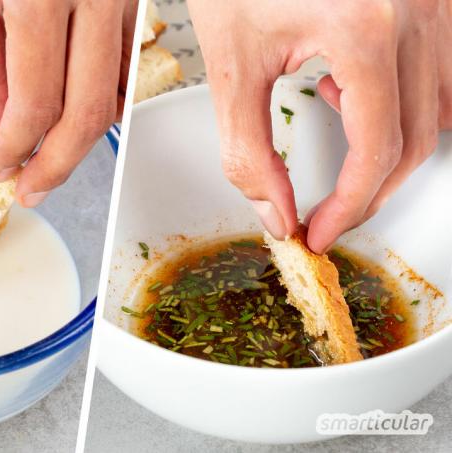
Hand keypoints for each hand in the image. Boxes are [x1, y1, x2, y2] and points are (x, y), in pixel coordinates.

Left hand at [0, 0, 136, 206]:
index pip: (36, 102)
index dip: (16, 147)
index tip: (2, 167)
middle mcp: (94, 1)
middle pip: (87, 113)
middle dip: (57, 165)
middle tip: (33, 187)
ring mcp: (122, 7)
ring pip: (115, 100)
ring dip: (82, 138)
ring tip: (51, 153)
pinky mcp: (136, 10)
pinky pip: (130, 75)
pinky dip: (108, 104)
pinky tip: (79, 112)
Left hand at [188, 0, 451, 252]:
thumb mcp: (230, 65)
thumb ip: (248, 150)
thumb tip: (275, 212)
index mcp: (367, 27)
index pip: (376, 151)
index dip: (348, 206)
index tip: (319, 230)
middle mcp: (416, 11)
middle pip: (416, 139)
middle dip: (368, 189)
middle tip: (327, 213)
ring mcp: (432, 2)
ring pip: (436, 109)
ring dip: (388, 145)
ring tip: (330, 131)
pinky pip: (437, 72)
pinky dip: (400, 101)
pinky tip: (348, 84)